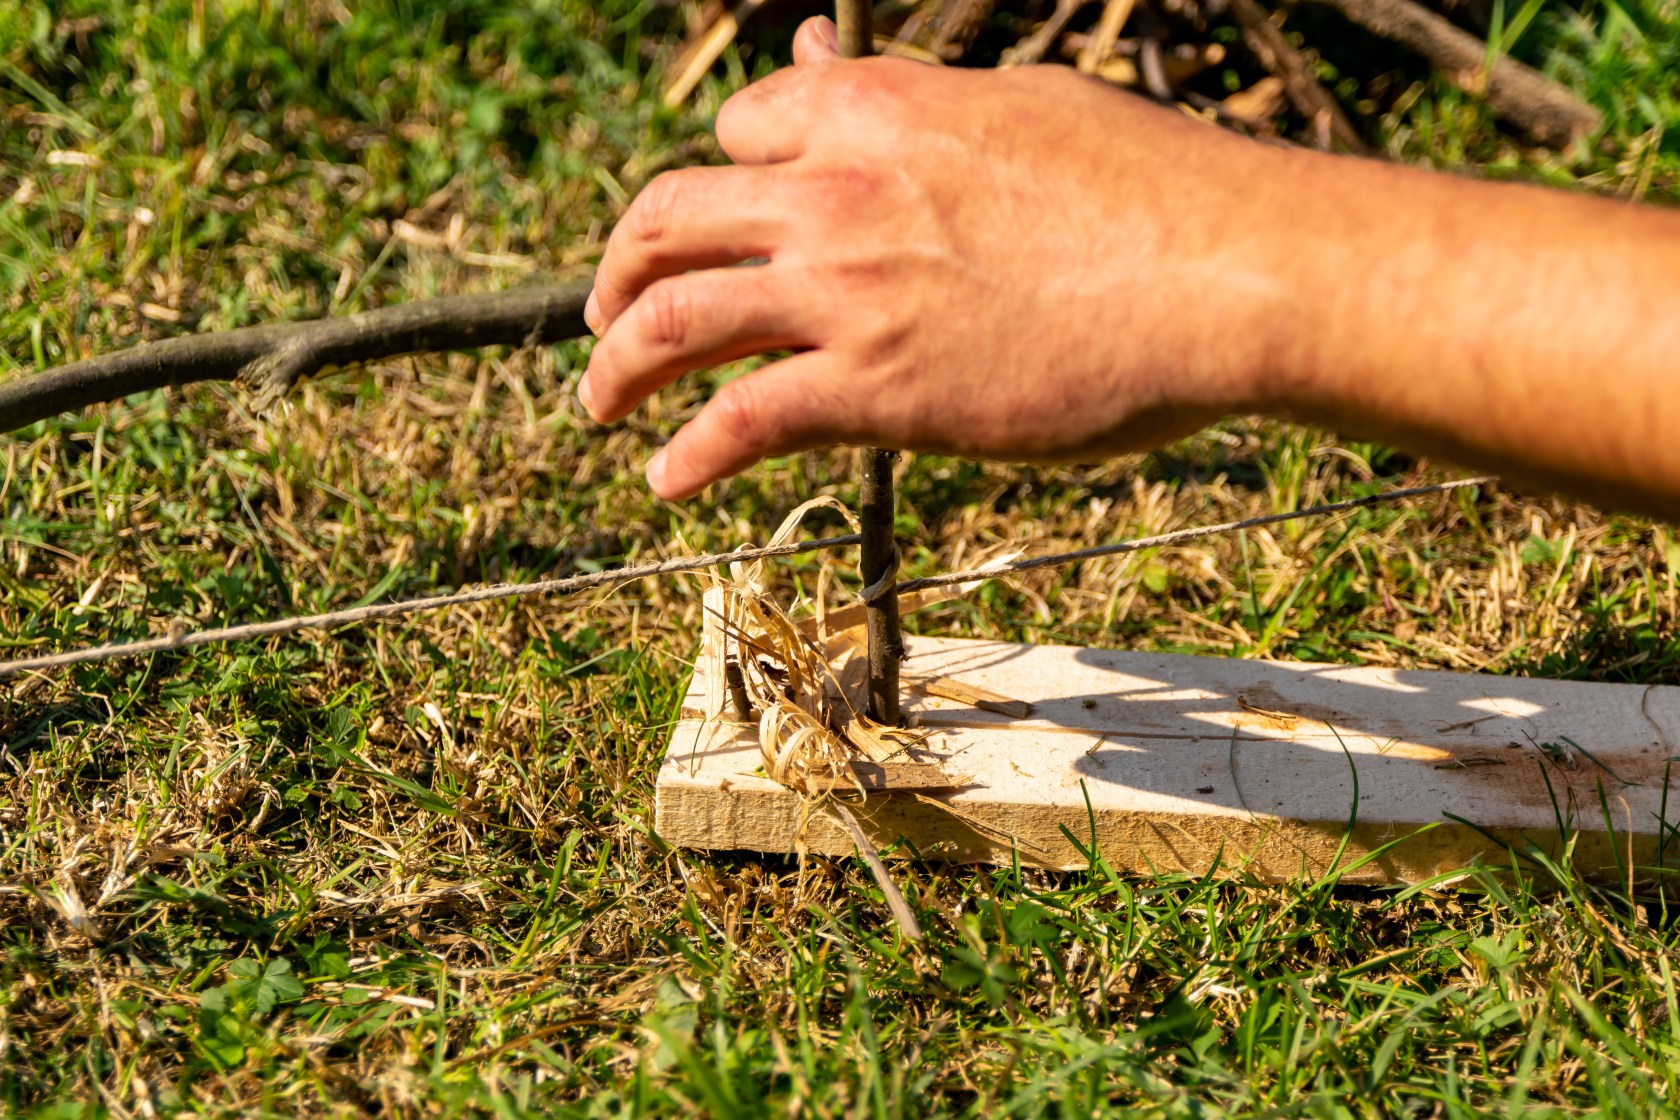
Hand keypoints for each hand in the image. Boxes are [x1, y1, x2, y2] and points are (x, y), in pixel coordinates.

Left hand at [579, 17, 1314, 498]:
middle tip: (606, 313)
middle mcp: (837, 189)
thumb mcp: (1023, 106)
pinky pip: (740, 422)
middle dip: (621, 268)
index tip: (726, 221)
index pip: (744, 126)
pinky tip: (665, 483)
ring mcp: (848, 290)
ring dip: (615, 365)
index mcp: (878, 109)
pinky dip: (688, 454)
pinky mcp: (875, 388)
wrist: (1225, 274)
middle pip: (670, 216)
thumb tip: (834, 59)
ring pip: (673, 318)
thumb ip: (916, 98)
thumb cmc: (1154, 189)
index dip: (724, 173)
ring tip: (598, 404)